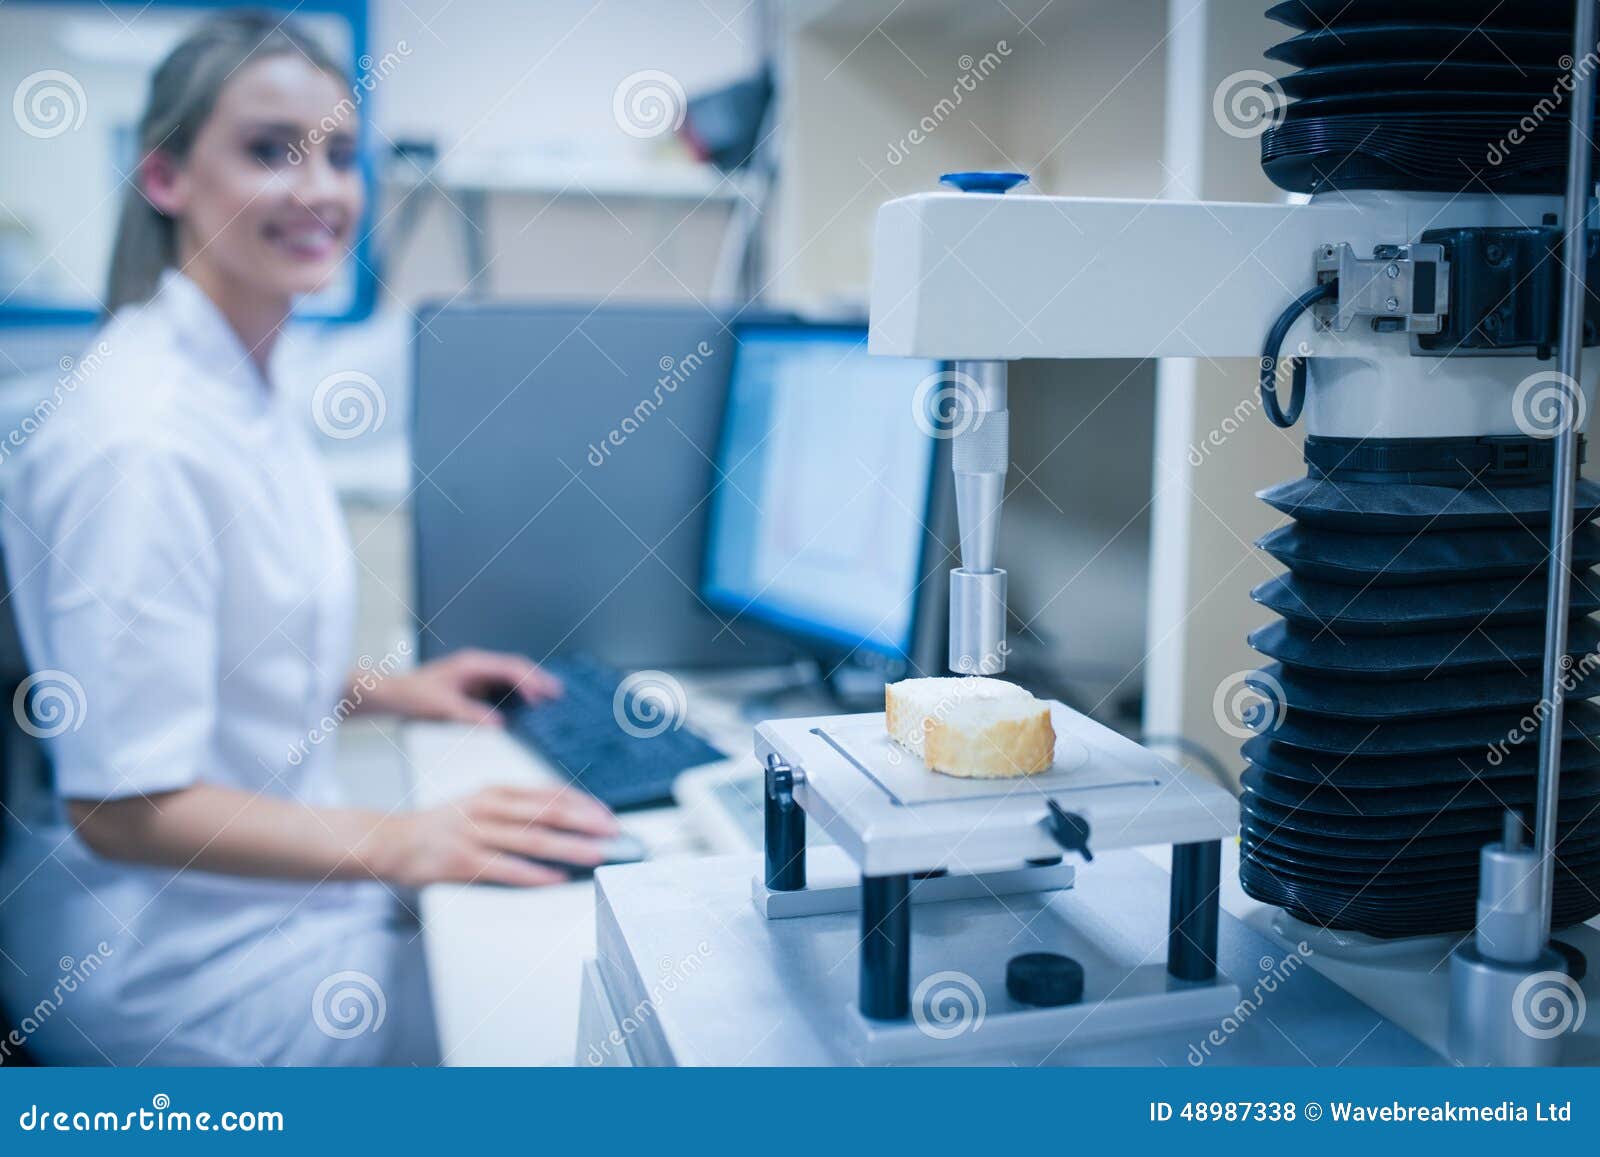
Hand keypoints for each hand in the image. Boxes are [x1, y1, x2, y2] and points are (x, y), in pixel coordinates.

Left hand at [360, 648, 561, 726]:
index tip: (546, 692)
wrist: (392, 695)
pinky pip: (503, 686)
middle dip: (538, 679)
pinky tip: (529, 704)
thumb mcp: (442, 707)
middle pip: (516, 668)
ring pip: (512, 676)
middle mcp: (477, 665)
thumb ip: (472, 714)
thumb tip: (500, 723)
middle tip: (559, 693)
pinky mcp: (475, 685)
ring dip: (531, 685)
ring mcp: (476, 674)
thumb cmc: (412, 695)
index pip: (510, 667)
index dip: (531, 679)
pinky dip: (519, 693)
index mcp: (472, 664)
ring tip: (551, 698)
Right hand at [363, 785, 619, 887]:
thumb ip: (518, 810)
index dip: (583, 804)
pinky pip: (504, 868)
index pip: (549, 793)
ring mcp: (474, 834)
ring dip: (569, 847)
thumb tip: (563, 820)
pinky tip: (555, 878)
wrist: (391, 840)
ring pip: (531, 840)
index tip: (607, 815)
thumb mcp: (481, 804)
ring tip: (595, 855)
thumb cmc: (443, 825)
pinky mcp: (462, 861)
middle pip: (547, 813)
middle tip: (614, 833)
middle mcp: (488, 808)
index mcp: (496, 791)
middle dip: (585, 823)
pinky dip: (533, 874)